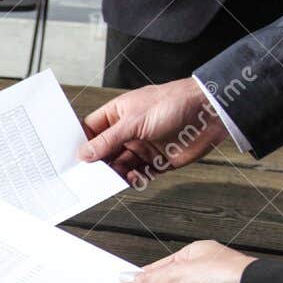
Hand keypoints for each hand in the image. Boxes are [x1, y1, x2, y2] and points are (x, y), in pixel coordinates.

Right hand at [78, 77, 228, 187]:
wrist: (210, 112)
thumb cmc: (174, 103)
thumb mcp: (134, 121)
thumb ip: (108, 140)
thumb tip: (84, 153)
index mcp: (119, 114)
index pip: (92, 130)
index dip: (82, 144)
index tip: (72, 159)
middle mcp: (129, 131)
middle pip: (104, 152)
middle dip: (97, 164)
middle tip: (88, 176)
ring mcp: (143, 146)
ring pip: (121, 166)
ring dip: (116, 173)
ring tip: (113, 179)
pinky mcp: (158, 161)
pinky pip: (139, 174)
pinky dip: (134, 179)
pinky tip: (134, 178)